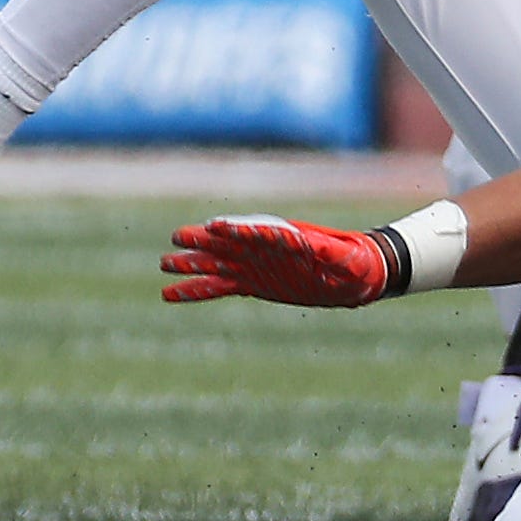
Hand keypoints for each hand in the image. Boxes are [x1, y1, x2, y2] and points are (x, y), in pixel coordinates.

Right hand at [160, 214, 392, 306]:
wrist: (355, 276)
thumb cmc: (355, 263)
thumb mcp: (347, 259)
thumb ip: (331, 254)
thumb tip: (318, 248)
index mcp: (288, 238)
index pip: (258, 231)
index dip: (238, 229)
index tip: (215, 227)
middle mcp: (266, 249)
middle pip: (230, 243)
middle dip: (206, 241)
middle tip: (178, 237)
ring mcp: (256, 266)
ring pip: (218, 264)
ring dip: (193, 264)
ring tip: (164, 263)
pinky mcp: (252, 284)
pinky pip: (219, 287)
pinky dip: (195, 290)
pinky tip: (169, 293)